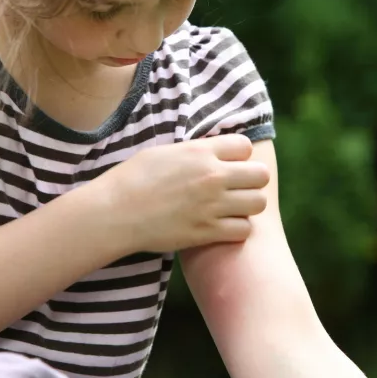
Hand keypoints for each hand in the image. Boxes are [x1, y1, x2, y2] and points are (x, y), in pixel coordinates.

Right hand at [89, 134, 269, 253]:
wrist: (115, 212)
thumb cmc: (131, 179)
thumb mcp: (163, 153)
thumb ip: (193, 152)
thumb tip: (210, 153)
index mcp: (200, 152)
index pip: (245, 146)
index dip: (239, 155)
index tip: (229, 164)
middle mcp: (212, 176)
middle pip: (261, 174)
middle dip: (252, 180)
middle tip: (236, 188)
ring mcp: (212, 205)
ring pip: (258, 203)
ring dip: (248, 205)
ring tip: (232, 208)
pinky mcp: (207, 232)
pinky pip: (244, 230)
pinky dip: (237, 229)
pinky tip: (221, 226)